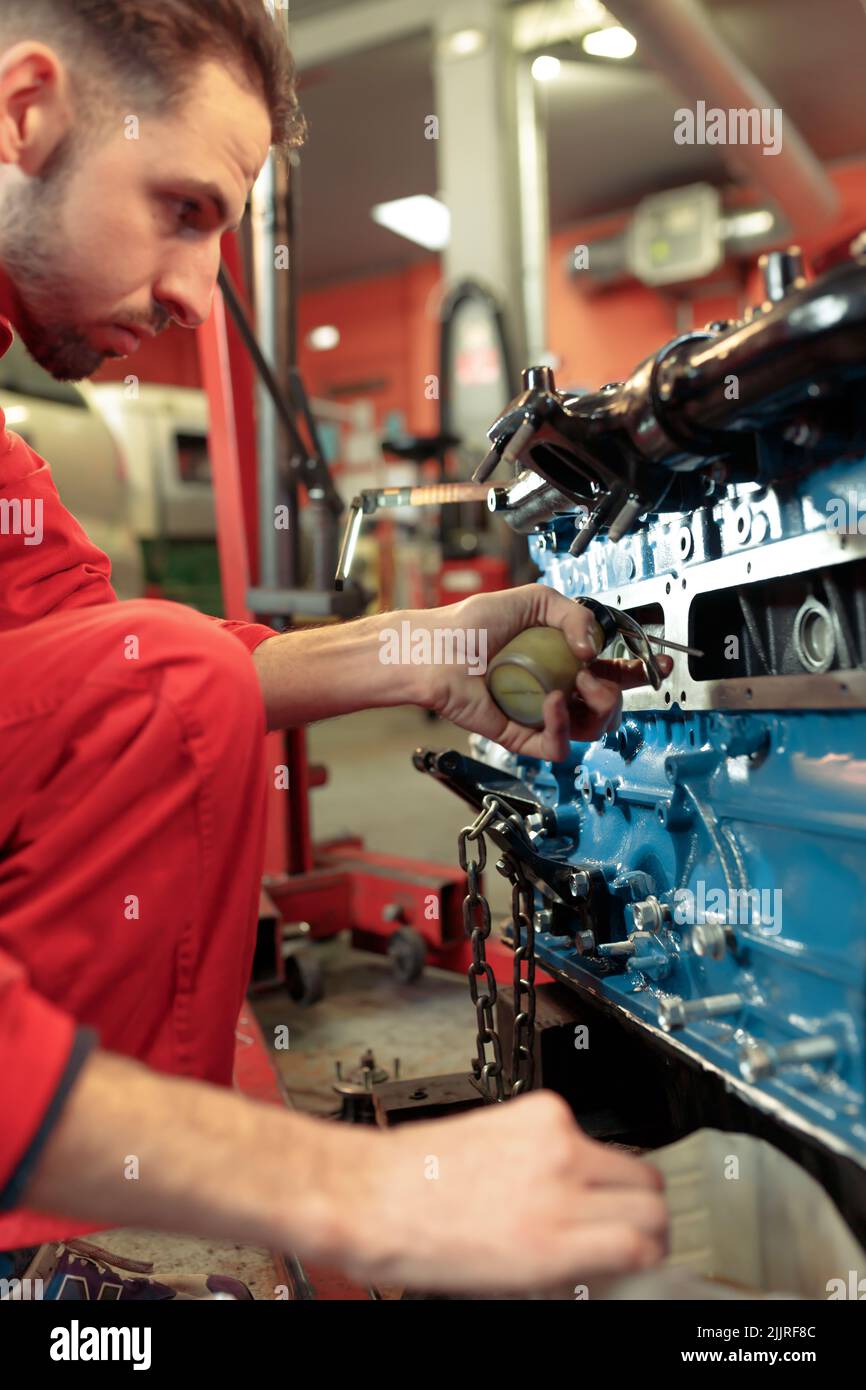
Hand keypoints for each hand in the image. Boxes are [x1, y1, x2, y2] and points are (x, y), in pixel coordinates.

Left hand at [334, 1091, 667, 1293]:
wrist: (375, 1194)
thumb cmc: (426, 1244)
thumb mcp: (513, 1282)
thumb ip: (575, 1266)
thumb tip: (617, 1262)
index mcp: (554, 1243)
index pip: (645, 1243)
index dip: (652, 1254)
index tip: (643, 1257)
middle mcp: (560, 1184)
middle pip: (652, 1196)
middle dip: (647, 1218)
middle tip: (627, 1230)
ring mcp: (552, 1138)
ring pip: (629, 1159)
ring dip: (617, 1182)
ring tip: (585, 1199)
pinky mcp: (538, 1107)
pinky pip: (584, 1130)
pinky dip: (577, 1149)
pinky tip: (546, 1166)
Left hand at [419, 585, 671, 759]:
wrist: (435, 649)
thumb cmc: (470, 625)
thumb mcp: (533, 600)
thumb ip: (574, 613)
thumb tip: (593, 647)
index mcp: (563, 659)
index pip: (612, 671)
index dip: (638, 671)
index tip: (658, 667)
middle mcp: (556, 689)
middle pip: (609, 706)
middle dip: (615, 692)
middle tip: (594, 675)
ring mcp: (540, 715)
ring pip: (591, 730)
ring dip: (595, 708)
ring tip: (573, 686)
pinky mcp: (521, 737)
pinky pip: (557, 748)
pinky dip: (560, 727)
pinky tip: (549, 701)